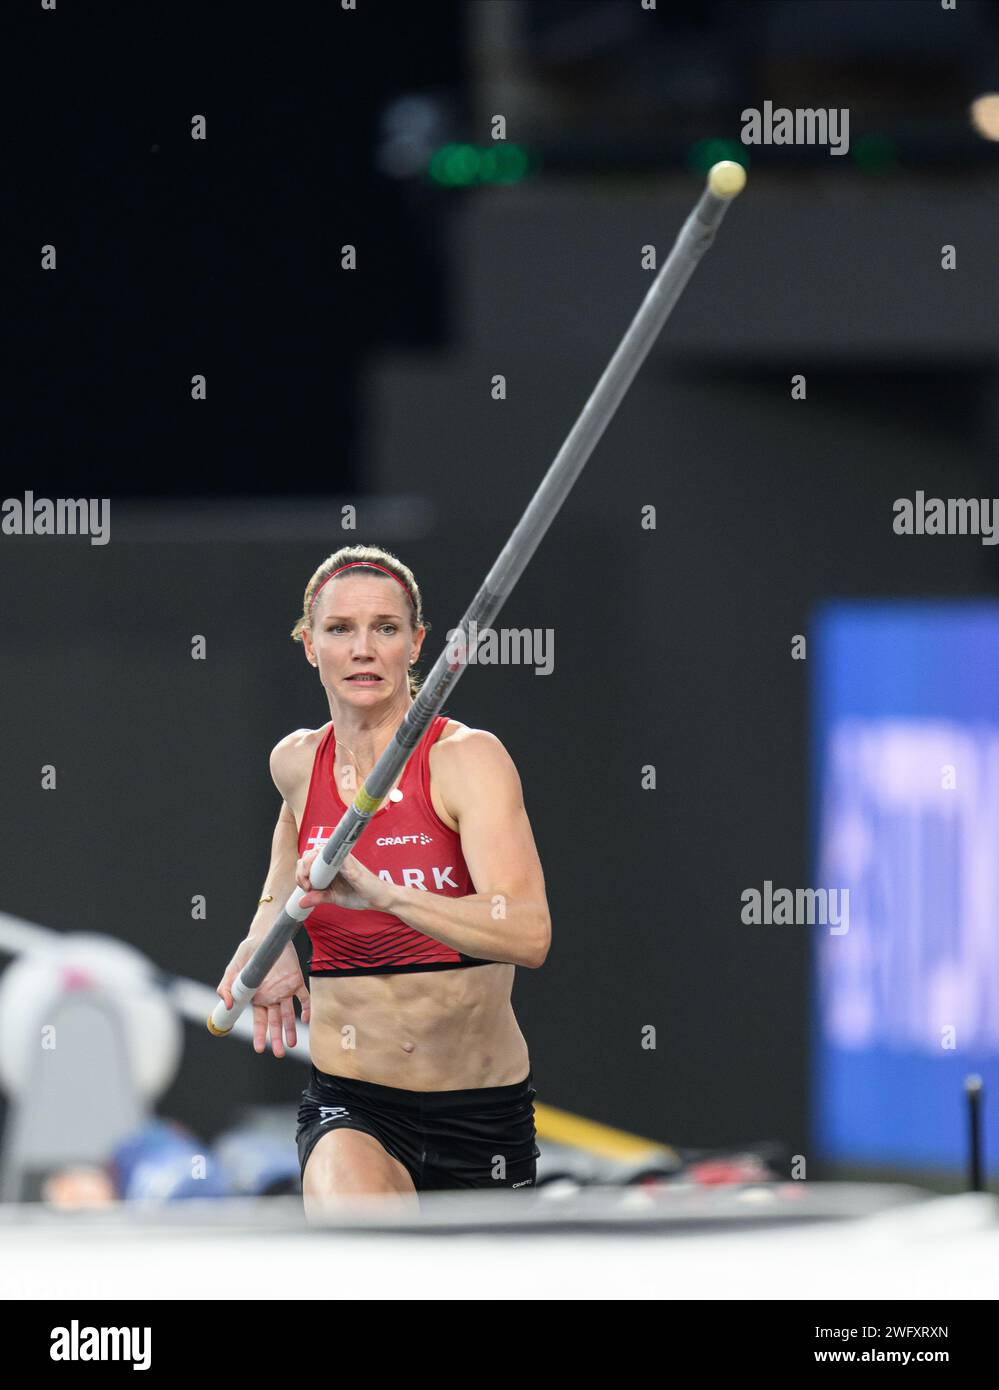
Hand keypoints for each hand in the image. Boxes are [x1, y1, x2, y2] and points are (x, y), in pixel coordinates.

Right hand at [217, 939, 309, 1058]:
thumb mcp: (233, 970)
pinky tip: (305, 1019)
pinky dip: (306, 1008)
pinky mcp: (296, 980)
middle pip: (275, 1022)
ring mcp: (284, 989)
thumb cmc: (247, 953)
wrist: (265, 935)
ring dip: (292, 1029)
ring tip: (292, 1044)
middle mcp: (271, 997)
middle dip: (277, 1038)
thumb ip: (226, 987)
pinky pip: (304, 997)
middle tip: (280, 1053)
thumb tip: (226, 1004)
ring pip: (289, 1014)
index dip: (260, 1035)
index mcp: (257, 997)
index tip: (260, 1049)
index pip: (259, 1021)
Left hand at [295, 848, 395, 912]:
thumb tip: (300, 902)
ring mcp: (343, 858)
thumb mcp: (334, 898)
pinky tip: (323, 877)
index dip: (301, 872)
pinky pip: (333, 855)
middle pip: (310, 853)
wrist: (379, 898)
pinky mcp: (350, 862)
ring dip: (309, 867)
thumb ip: (318, 897)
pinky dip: (324, 864)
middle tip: (307, 887)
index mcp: (330, 865)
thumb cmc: (360, 894)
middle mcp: (335, 858)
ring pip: (318, 852)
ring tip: (311, 884)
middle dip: (302, 870)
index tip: (305, 887)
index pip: (309, 860)